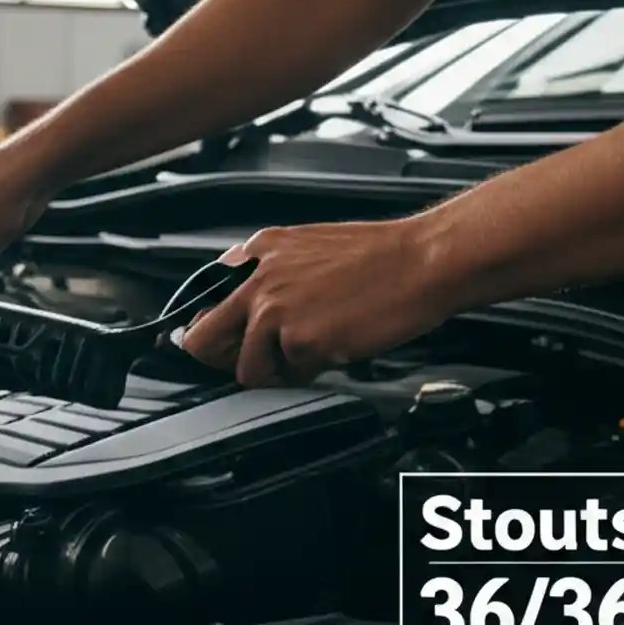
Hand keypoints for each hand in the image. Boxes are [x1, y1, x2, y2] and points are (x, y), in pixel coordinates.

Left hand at [181, 217, 462, 387]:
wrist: (422, 261)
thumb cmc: (378, 257)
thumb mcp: (306, 247)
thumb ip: (268, 274)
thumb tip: (242, 309)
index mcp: (256, 253)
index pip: (203, 302)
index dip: (211, 331)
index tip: (216, 345)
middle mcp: (256, 281)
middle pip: (202, 342)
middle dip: (224, 360)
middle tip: (255, 363)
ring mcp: (275, 311)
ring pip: (247, 370)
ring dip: (278, 371)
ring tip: (315, 349)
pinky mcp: (299, 341)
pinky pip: (291, 377)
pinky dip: (312, 371)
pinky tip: (337, 346)